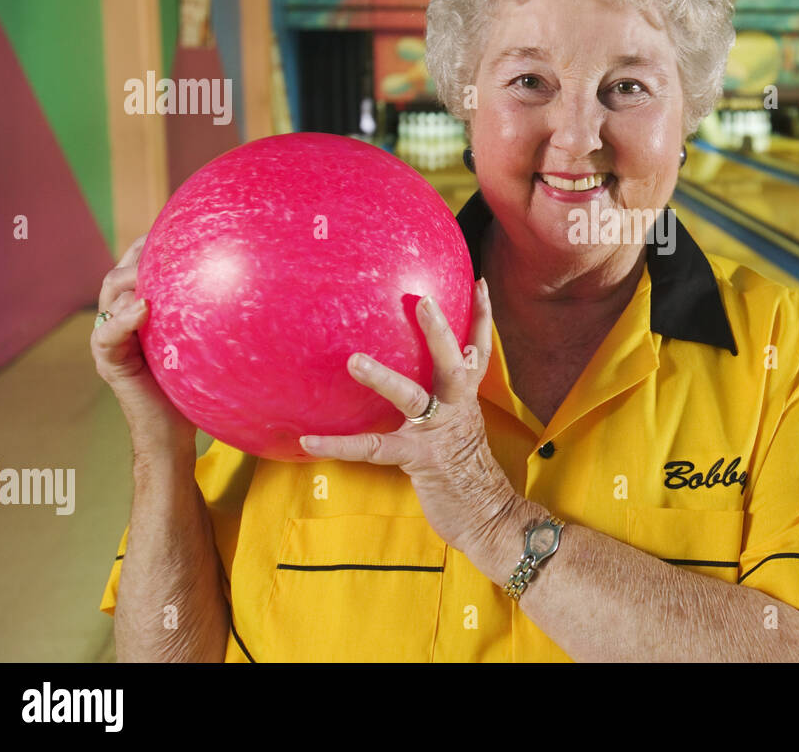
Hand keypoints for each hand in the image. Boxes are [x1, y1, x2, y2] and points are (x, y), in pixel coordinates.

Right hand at [91, 234, 197, 458]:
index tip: (175, 227)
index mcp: (142, 311)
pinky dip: (123, 319)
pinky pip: (107, 335)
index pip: (138, 267)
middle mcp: (122, 320)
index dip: (150, 246)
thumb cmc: (197, 385)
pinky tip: (143, 309)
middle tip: (164, 243)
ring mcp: (112, 340)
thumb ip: (215, 315)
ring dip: (130, 280)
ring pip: (109, 297)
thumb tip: (263, 286)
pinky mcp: (109, 361)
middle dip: (138, 255)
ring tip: (152, 272)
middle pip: (119, 275)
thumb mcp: (206, 342)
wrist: (175, 432)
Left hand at [299, 278, 517, 551]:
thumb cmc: (470, 473)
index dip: (480, 317)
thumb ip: (448, 406)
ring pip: (413, 398)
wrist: (490, 516)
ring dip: (384, 378)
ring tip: (355, 361)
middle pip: (455, 363)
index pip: (477, 350)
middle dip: (441, 331)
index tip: (477, 283)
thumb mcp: (464, 431)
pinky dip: (339, 444)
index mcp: (467, 400)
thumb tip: (426, 389)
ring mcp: (440, 434)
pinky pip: (374, 449)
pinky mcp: (419, 461)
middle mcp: (458, 410)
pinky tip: (309, 439)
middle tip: (424, 300)